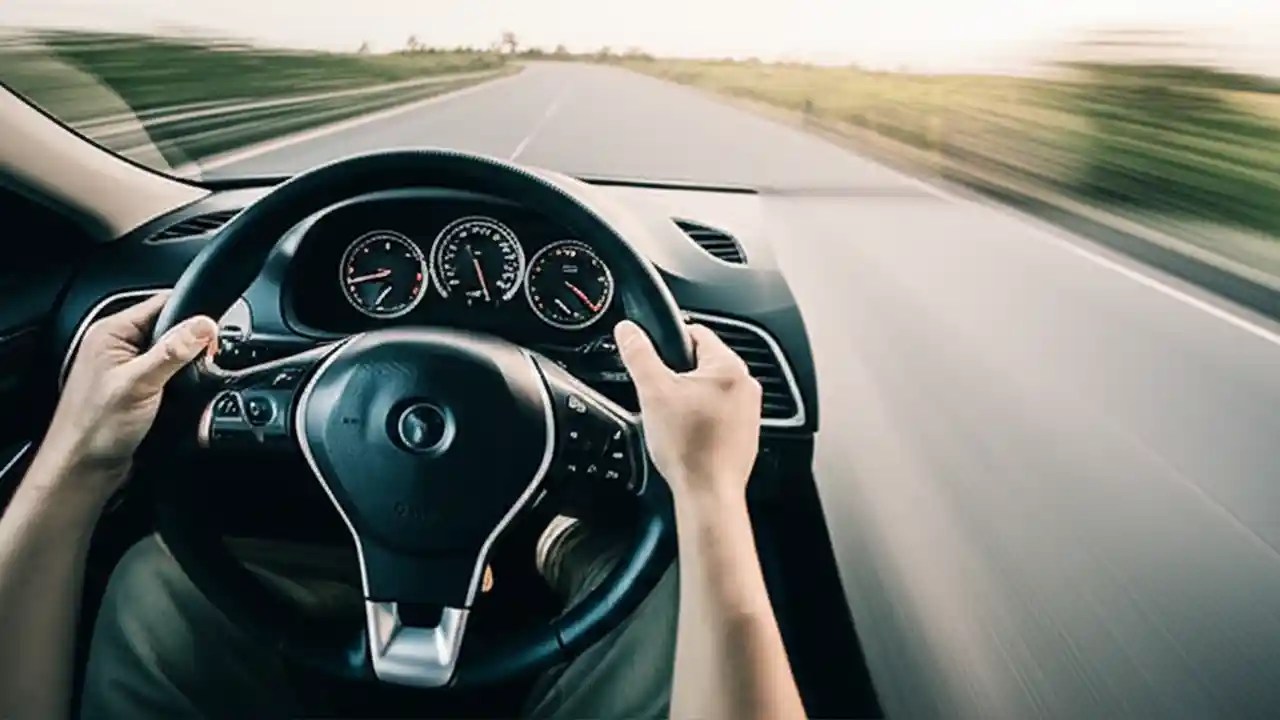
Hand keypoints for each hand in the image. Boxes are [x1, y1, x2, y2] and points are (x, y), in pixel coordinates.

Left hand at [41, 293, 216, 492]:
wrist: (83, 469)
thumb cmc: (95, 429)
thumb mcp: (140, 384)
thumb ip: (173, 352)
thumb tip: (204, 324)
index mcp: (111, 333)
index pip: (161, 304)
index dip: (192, 315)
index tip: (213, 334)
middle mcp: (118, 346)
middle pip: (171, 329)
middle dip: (192, 345)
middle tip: (204, 363)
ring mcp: (126, 368)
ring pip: (172, 354)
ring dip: (186, 368)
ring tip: (187, 385)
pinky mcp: (136, 389)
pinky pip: (167, 375)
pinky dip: (180, 384)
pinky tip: (180, 397)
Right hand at [614, 320, 761, 501]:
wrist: (708, 493)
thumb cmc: (688, 448)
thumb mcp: (653, 392)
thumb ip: (639, 355)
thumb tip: (628, 331)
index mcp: (728, 367)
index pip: (696, 332)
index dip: (669, 343)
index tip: (655, 361)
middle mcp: (746, 385)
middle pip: (702, 363)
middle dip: (679, 377)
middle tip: (662, 398)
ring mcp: (749, 410)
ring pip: (710, 390)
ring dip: (690, 399)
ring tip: (675, 421)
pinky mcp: (746, 432)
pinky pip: (719, 413)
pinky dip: (702, 419)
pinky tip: (689, 436)